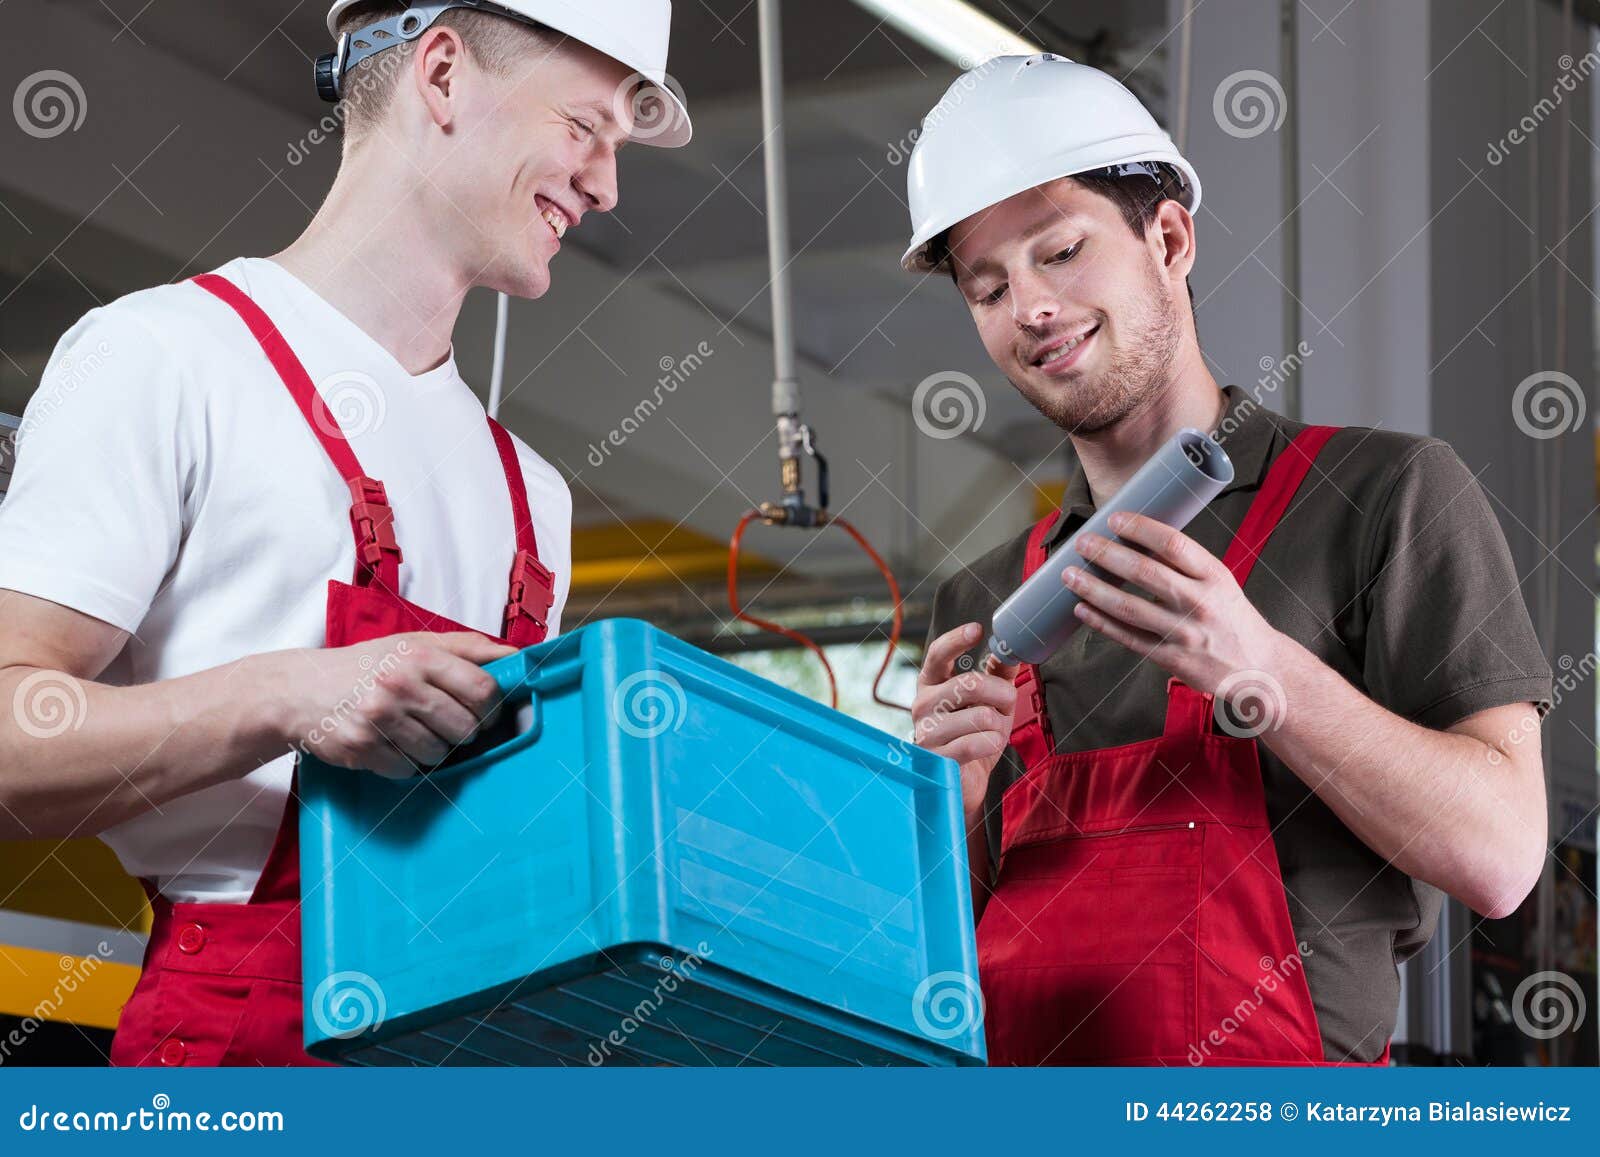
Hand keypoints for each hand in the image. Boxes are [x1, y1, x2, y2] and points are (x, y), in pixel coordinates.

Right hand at [268, 631, 515, 776]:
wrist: (297, 690)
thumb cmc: (364, 666)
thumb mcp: (412, 644)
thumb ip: (465, 648)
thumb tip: (516, 656)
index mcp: (418, 656)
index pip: (483, 689)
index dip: (493, 706)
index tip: (486, 710)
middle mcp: (399, 685)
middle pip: (466, 727)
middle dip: (465, 731)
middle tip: (448, 723)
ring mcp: (379, 719)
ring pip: (440, 753)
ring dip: (435, 749)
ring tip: (413, 731)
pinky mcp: (362, 749)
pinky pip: (408, 770)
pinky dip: (405, 763)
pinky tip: (390, 744)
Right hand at [913, 622, 1019, 825]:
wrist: (963, 782)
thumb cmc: (974, 737)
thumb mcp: (989, 702)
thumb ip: (997, 675)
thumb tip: (1010, 649)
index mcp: (931, 684)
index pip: (937, 654)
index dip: (956, 639)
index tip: (977, 629)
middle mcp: (922, 704)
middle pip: (970, 683)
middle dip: (1001, 694)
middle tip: (1008, 705)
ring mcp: (925, 732)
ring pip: (980, 715)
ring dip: (999, 726)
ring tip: (992, 733)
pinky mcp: (935, 758)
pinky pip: (978, 742)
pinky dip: (992, 744)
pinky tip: (985, 748)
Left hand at [1065, 512, 1284, 696]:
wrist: (1257, 668)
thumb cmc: (1231, 618)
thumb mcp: (1219, 583)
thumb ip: (1184, 565)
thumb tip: (1135, 539)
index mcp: (1214, 576)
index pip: (1173, 544)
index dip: (1140, 528)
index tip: (1114, 519)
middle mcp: (1200, 603)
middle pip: (1144, 573)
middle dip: (1106, 555)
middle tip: (1082, 543)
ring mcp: (1184, 634)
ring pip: (1128, 607)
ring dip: (1093, 589)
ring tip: (1070, 575)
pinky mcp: (1171, 659)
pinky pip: (1128, 638)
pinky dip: (1101, 623)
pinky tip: (1082, 609)